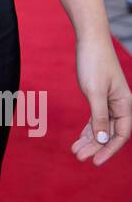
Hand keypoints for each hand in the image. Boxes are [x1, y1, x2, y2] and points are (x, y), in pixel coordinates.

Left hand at [70, 36, 130, 165]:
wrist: (89, 40)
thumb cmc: (94, 63)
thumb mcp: (94, 92)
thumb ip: (99, 117)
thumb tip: (102, 140)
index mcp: (125, 104)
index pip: (121, 134)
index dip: (109, 150)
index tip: (95, 161)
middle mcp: (121, 105)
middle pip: (110, 133)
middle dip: (95, 147)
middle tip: (78, 157)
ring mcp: (110, 101)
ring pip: (101, 127)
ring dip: (89, 140)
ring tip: (75, 152)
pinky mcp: (100, 96)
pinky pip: (96, 118)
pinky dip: (88, 129)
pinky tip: (79, 139)